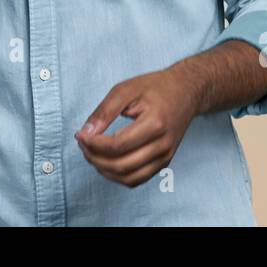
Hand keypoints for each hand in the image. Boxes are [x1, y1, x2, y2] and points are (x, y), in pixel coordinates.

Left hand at [75, 68, 199, 187]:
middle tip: (82, 143)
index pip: (118, 145)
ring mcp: (166, 156)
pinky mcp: (164, 162)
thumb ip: (105, 111)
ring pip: (129, 178)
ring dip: (104, 170)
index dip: (94, 144)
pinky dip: (118, 176)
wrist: (186, 92)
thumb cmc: (156, 87)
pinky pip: (137, 179)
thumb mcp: (126, 89)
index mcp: (155, 124)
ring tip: (91, 153)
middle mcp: (163, 145)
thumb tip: (86, 131)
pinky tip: (105, 161)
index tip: (80, 134)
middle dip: (95, 158)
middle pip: (122, 165)